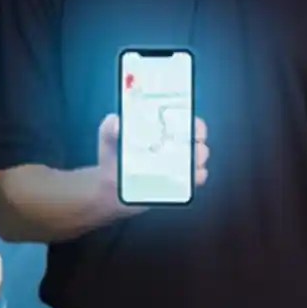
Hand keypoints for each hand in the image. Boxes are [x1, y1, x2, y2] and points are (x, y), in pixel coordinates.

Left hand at [94, 113, 210, 218]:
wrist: (109, 187)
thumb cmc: (113, 155)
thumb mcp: (108, 136)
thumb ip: (109, 126)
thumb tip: (117, 122)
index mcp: (162, 130)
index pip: (184, 120)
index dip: (192, 121)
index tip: (191, 123)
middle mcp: (174, 145)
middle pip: (197, 139)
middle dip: (198, 139)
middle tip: (192, 143)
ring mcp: (178, 165)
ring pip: (198, 159)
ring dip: (198, 158)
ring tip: (190, 160)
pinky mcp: (178, 184)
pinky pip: (194, 180)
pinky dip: (196, 177)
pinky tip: (191, 176)